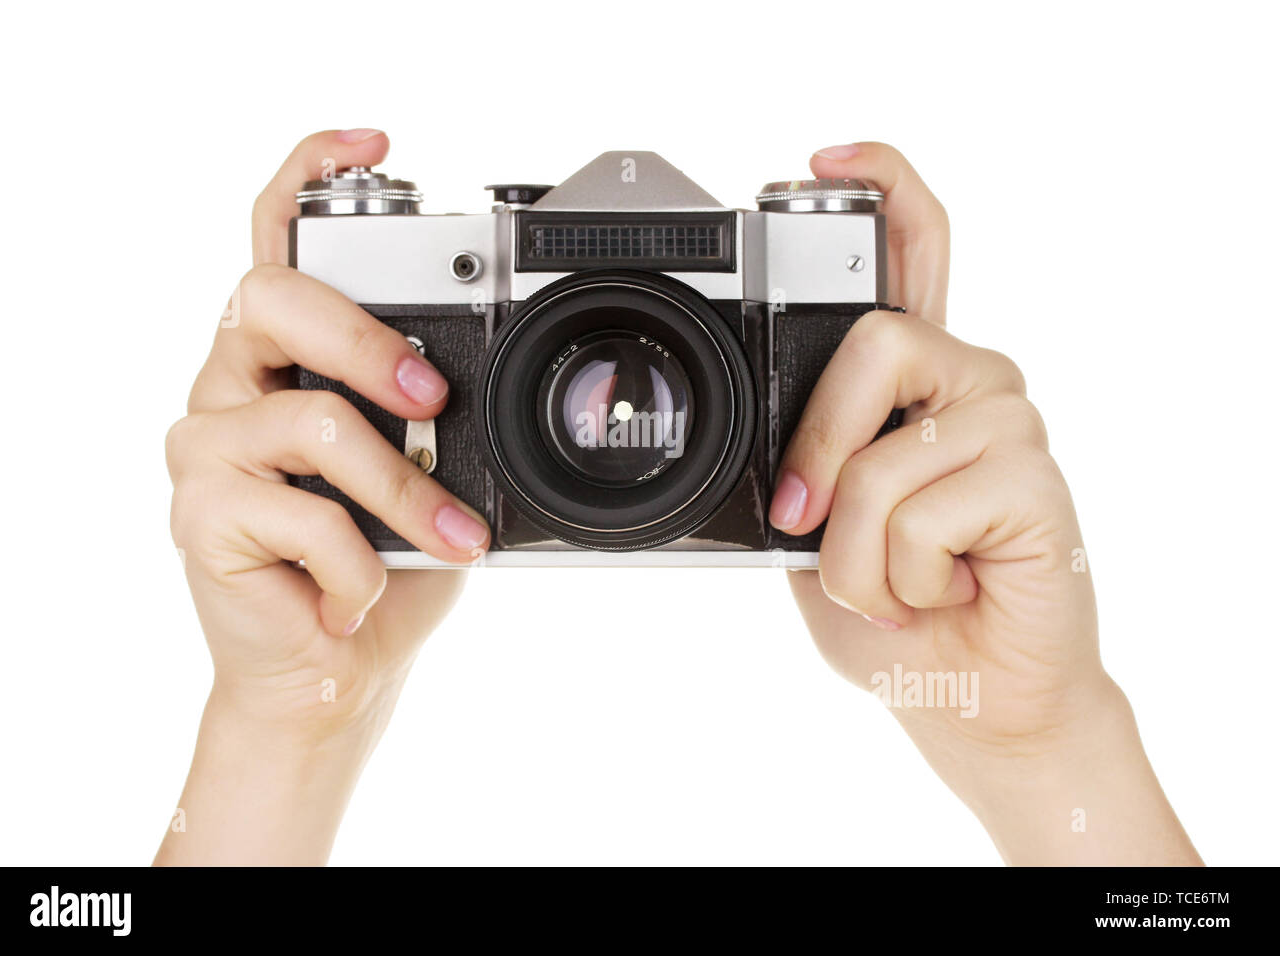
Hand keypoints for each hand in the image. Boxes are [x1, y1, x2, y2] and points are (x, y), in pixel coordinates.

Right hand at [157, 130, 488, 864]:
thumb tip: (467, 389)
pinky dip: (364, 564)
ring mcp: (206, 443)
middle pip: (273, 297)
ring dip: (402, 491)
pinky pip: (307, 516)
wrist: (332, 668)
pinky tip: (360, 592)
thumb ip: (429, 418)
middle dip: (370, 341)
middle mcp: (233, 381)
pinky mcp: (199, 513)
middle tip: (435, 397)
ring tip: (447, 540)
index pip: (275, 238)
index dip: (310, 174)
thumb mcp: (427, 475)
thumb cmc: (382, 563)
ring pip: (312, 422)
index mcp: (286, 354)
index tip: (375, 143)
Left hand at [772, 144, 1198, 864]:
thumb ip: (803, 467)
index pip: (915, 251)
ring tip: (901, 583)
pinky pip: (918, 518)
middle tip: (809, 521)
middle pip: (876, 339)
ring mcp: (1007, 422)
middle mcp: (969, 382)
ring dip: (857, 556)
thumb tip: (769, 456)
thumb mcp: (815, 530)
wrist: (963, 696)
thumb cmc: (893, 612)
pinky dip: (903, 581)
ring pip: (879, 461)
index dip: (882, 186)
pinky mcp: (1034, 477)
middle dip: (818, 451)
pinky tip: (949, 590)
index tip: (827, 158)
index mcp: (915, 382)